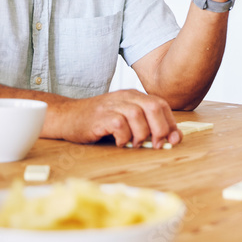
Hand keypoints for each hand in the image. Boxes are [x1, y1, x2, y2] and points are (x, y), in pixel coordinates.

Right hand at [52, 90, 181, 147]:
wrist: (68, 116)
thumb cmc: (99, 121)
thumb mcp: (125, 117)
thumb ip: (145, 124)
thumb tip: (169, 139)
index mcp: (135, 96)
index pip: (161, 104)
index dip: (171, 123)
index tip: (174, 139)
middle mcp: (126, 97)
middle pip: (153, 107)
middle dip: (160, 129)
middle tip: (156, 144)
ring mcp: (112, 105)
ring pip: (138, 115)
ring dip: (141, 134)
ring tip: (134, 144)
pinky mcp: (100, 117)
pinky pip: (119, 125)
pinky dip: (124, 137)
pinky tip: (120, 142)